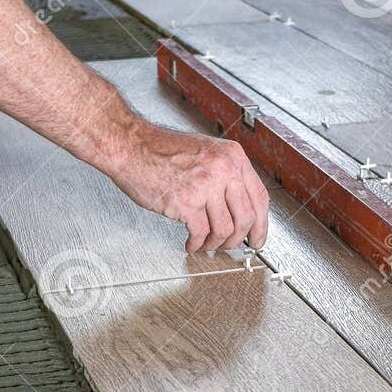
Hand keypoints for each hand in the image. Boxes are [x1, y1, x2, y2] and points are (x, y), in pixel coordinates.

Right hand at [106, 123, 270, 252]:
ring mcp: (205, 186)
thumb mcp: (206, 152)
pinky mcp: (185, 202)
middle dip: (238, 239)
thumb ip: (225, 175)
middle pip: (246, 218)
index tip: (257, 237)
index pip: (260, 197)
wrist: (131, 145)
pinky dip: (198, 244)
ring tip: (205, 244)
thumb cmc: (161, 149)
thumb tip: (239, 208)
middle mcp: (223, 169)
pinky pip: (201, 233)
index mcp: (232, 156)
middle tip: (229, 247)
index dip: (261, 224)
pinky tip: (191, 243)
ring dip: (216, 243)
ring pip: (225, 229)